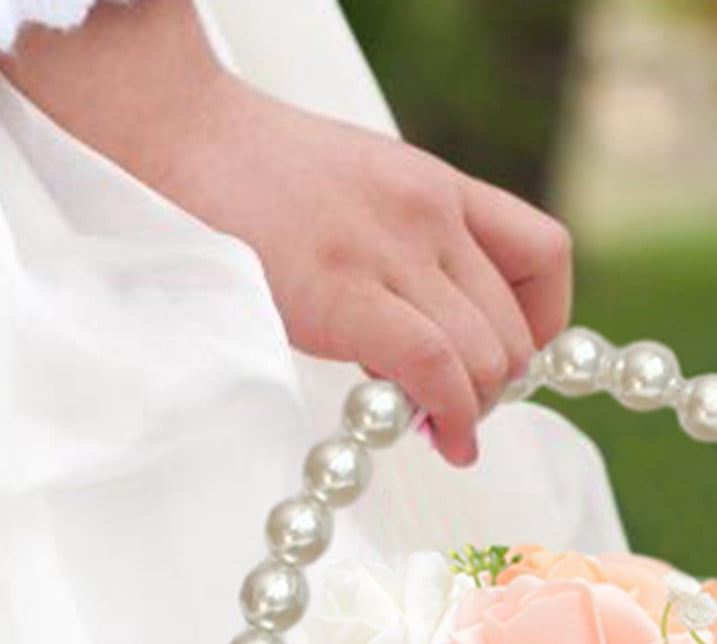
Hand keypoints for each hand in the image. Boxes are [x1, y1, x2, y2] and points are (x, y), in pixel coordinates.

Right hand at [158, 80, 571, 465]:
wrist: (172, 130)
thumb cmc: (246, 182)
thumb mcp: (355, 201)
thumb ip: (403, 263)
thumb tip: (424, 365)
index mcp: (436, 186)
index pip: (543, 253)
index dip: (543, 323)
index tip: (507, 361)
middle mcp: (430, 213)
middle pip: (516, 328)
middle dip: (497, 388)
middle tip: (452, 411)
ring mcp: (392, 250)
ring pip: (488, 358)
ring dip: (472, 411)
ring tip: (438, 429)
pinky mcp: (346, 291)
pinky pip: (436, 368)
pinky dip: (451, 417)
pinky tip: (442, 439)